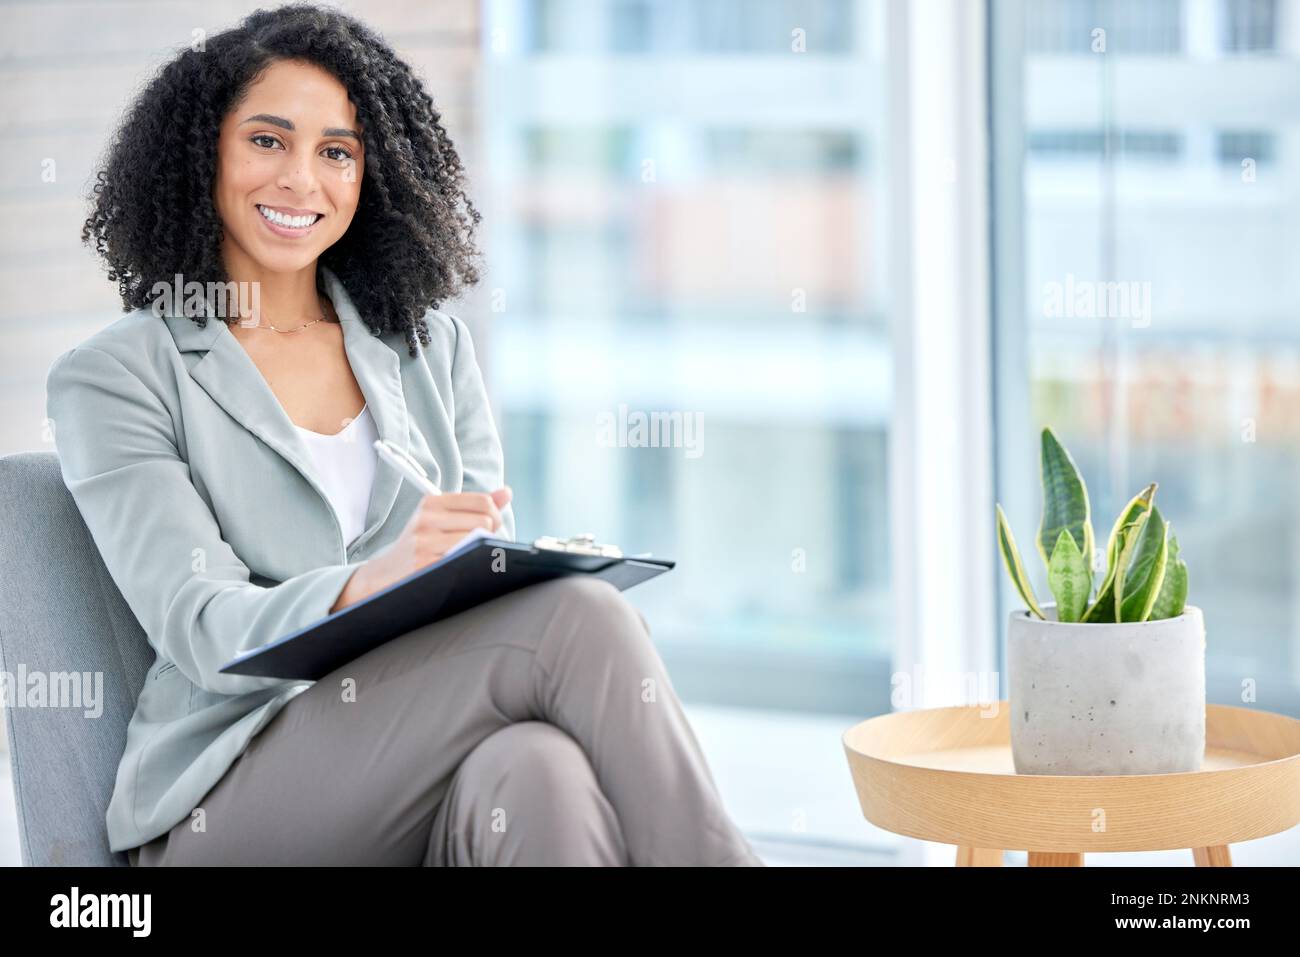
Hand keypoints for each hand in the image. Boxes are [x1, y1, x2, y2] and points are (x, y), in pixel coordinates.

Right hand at [331, 486, 511, 612]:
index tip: (491, 526)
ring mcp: (425, 542)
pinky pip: (464, 559)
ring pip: (477, 540)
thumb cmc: (420, 544)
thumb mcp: (440, 518)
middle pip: (485, 521)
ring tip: (470, 554)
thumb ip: (474, 505)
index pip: (482, 502)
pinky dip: (470, 562)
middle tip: (480, 544)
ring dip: (481, 550)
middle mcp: (426, 519)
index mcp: (431, 503)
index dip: (495, 516)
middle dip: (490, 534)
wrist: (384, 574)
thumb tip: (507, 492)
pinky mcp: (425, 564)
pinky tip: (462, 565)